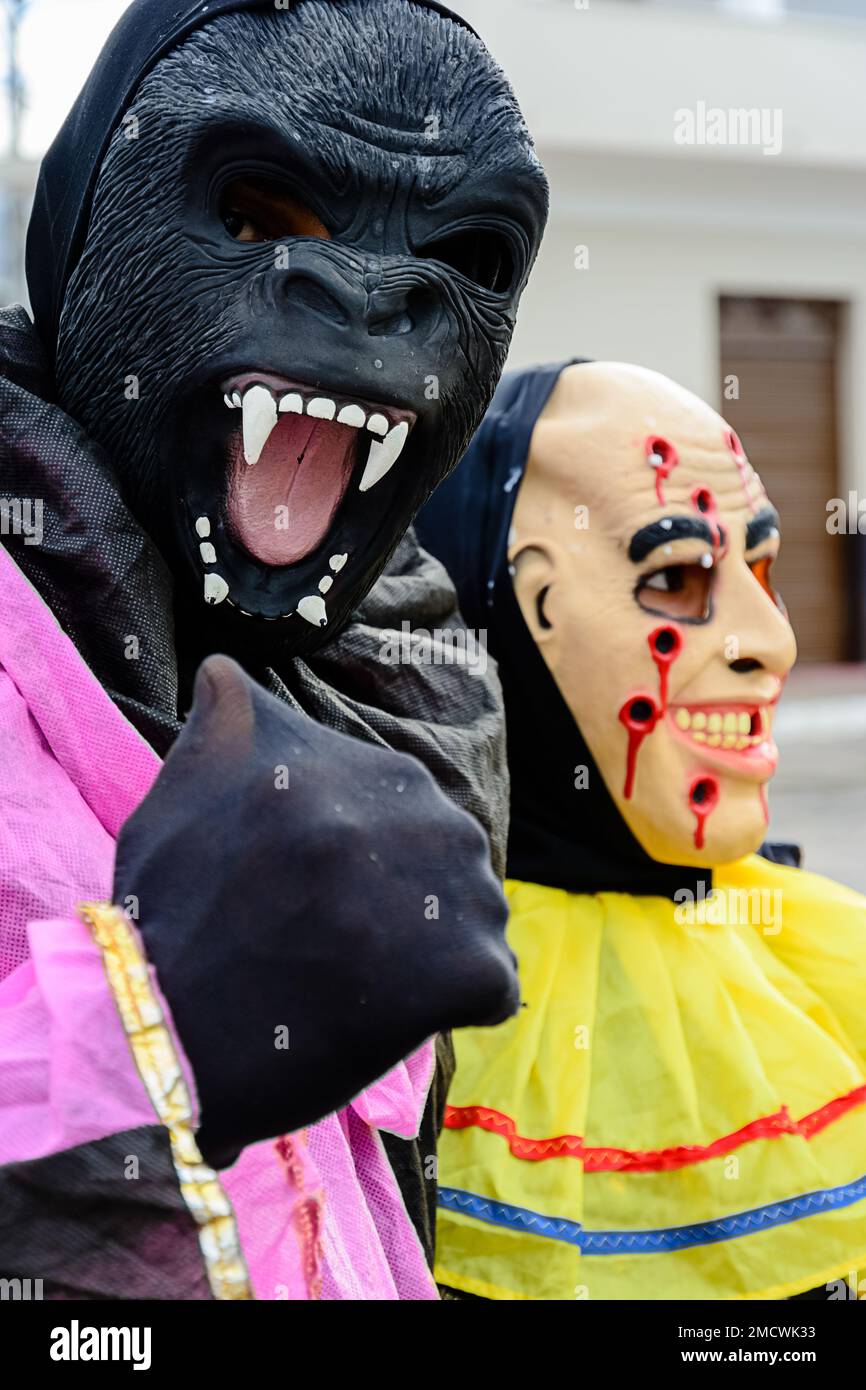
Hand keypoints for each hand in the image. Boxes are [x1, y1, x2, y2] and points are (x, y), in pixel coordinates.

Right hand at [114, 655, 516, 1165]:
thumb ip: (225, 722)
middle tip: (332, 943)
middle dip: (403, 896)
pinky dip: (457, 1006)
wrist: (167, 1029)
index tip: (306, 893)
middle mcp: (420, 810)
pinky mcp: (470, 968)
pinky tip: (395, 1019)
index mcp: (361, 766)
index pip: (395, 804)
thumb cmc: (168, 912)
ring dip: (436, 948)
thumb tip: (225, 671)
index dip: (354, 858)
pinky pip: (493, 985)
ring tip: (363, 983)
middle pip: (443, 856)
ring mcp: (454, 887)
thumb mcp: (184, 786)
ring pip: (476, 916)